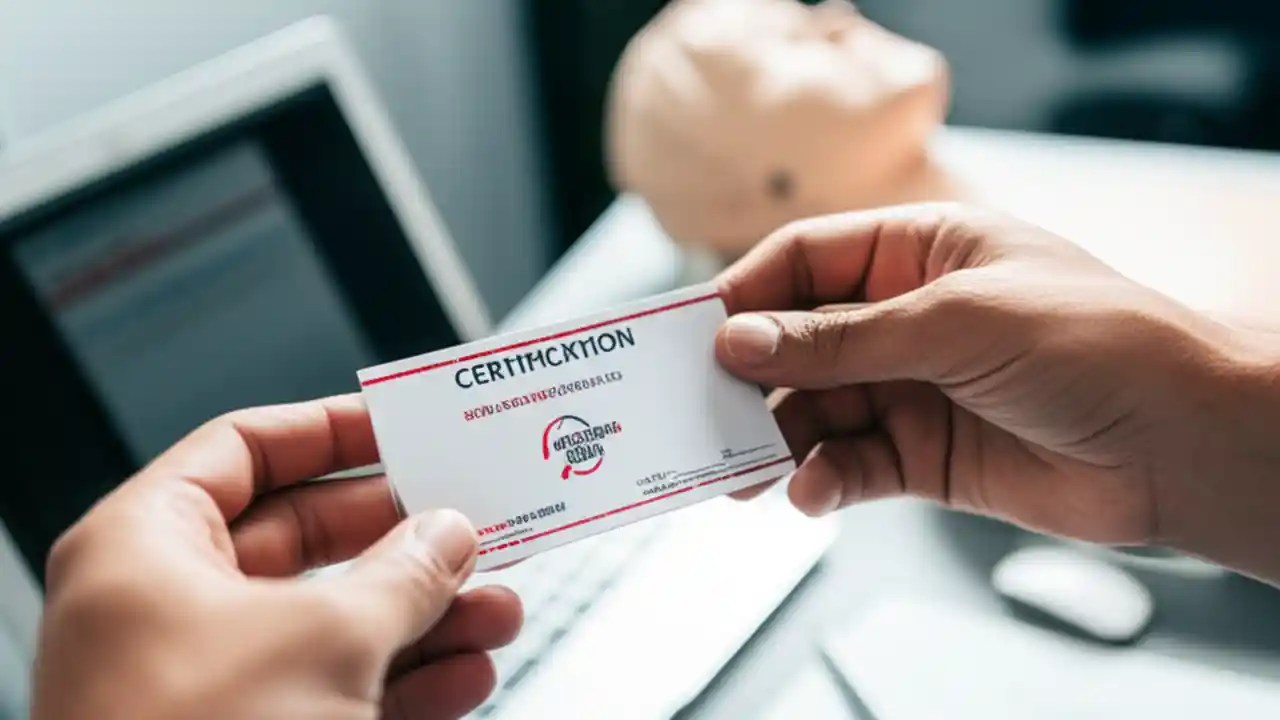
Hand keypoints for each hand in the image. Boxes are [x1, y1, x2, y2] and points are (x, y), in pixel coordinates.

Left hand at [32, 396, 521, 719]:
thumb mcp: (327, 640)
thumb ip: (403, 573)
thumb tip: (449, 532)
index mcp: (146, 549)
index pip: (244, 450)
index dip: (333, 429)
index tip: (406, 425)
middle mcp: (166, 609)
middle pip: (304, 541)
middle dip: (403, 540)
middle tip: (473, 522)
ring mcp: (206, 683)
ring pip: (332, 623)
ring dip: (424, 616)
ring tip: (497, 607)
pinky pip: (334, 691)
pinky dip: (404, 681)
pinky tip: (468, 674)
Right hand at [714, 203, 1279, 582]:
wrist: (1181, 443)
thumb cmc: (1092, 343)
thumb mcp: (953, 322)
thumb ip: (840, 340)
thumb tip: (738, 340)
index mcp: (920, 251)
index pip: (807, 260)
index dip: (748, 292)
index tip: (694, 331)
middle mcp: (908, 317)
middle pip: (800, 342)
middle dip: (751, 376)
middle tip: (698, 411)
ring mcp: (915, 389)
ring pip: (816, 409)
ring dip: (777, 439)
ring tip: (740, 470)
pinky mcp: (925, 456)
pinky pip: (852, 464)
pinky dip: (824, 479)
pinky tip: (810, 492)